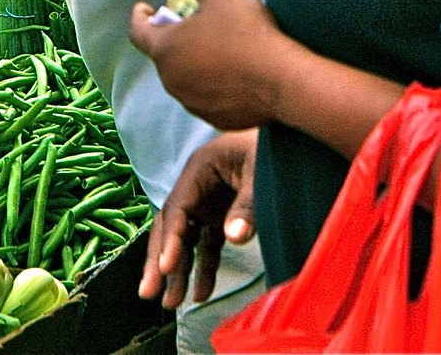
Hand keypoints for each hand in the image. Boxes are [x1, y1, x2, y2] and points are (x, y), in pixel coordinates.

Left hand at [128, 0, 295, 131]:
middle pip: (165, 55)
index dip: (140, 16)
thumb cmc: (247, 31)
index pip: (138, 31)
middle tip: (196, 26)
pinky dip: (214, 85)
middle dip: (175, 39)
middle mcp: (171, 80)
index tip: (145, 9)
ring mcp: (192, 102)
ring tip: (221, 50)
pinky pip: (208, 97)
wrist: (281, 79)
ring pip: (186, 78)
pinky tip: (237, 75)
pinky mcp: (214, 119)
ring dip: (195, 64)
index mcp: (165, 48)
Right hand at [139, 130, 256, 309]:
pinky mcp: (221, 215)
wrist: (292, 137)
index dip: (170, 241)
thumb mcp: (261, 175)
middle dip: (160, 261)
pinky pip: (206, 245)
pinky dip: (203, 268)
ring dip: (178, 271)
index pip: (177, 210)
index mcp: (199, 169)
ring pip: (186, 241)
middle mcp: (196, 186)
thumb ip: (247, 206)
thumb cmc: (274, 150)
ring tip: (171, 304)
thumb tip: (233, 238)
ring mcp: (208, 202)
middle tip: (149, 292)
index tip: (166, 269)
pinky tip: (200, 293)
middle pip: (171, 227)